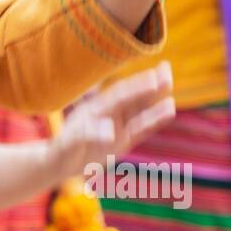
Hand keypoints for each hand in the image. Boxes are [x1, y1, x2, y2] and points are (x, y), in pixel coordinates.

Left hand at [48, 63, 174, 180]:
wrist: (61, 163)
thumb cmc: (62, 151)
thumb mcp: (70, 144)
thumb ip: (89, 135)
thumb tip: (110, 131)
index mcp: (94, 110)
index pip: (118, 96)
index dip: (135, 88)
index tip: (152, 78)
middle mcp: (108, 114)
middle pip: (132, 97)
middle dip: (148, 84)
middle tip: (166, 68)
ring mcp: (117, 126)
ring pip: (139, 109)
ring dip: (154, 98)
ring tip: (169, 82)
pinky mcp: (123, 139)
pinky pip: (141, 127)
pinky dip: (155, 119)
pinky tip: (168, 109)